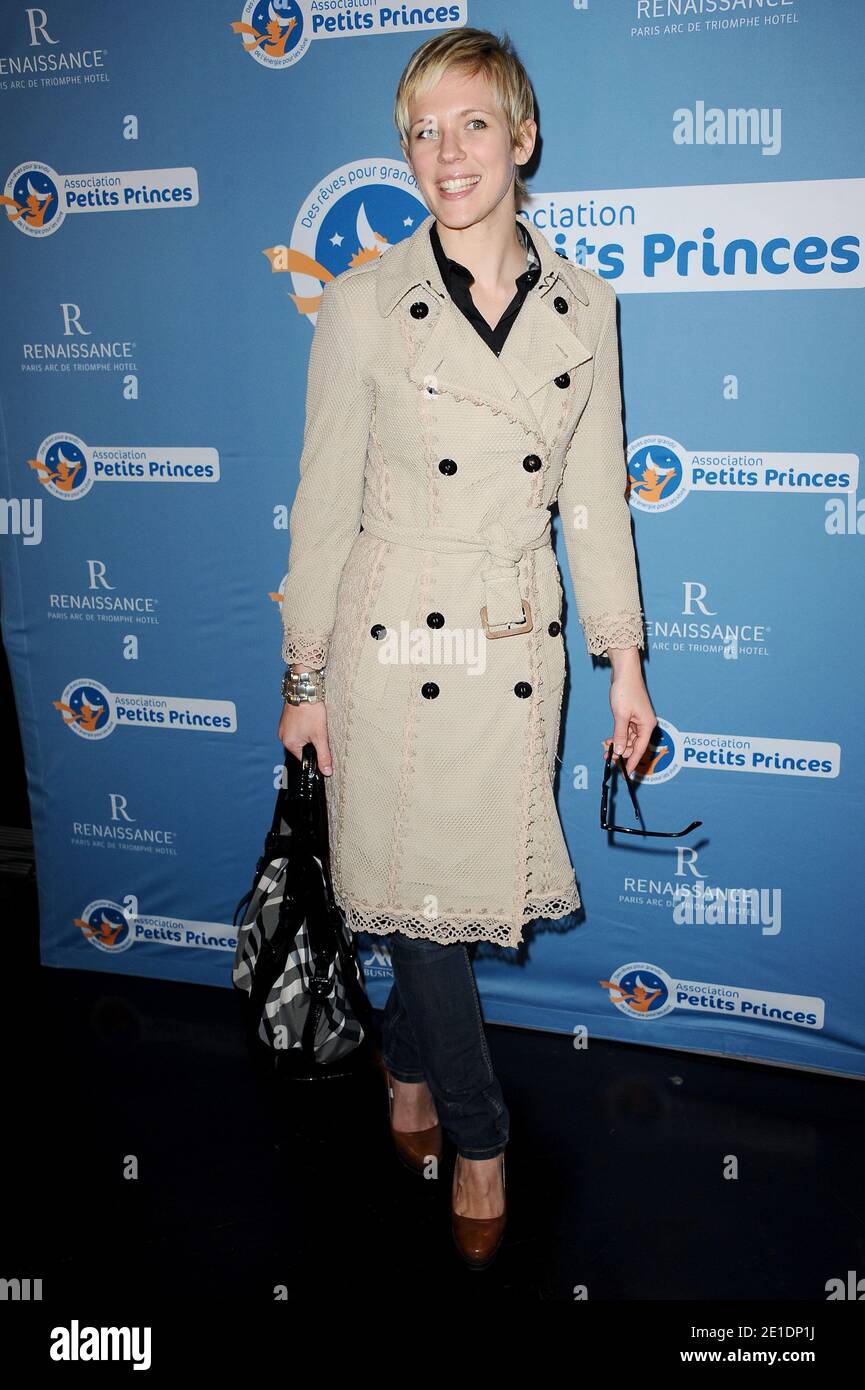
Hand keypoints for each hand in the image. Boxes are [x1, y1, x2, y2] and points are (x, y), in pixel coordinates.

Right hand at [277, 698, 332, 774]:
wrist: (304, 689)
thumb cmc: (310, 711)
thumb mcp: (320, 735)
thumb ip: (324, 755)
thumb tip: (327, 772)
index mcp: (289, 744)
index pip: (304, 758)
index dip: (315, 754)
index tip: (322, 745)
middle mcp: (283, 737)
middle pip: (302, 748)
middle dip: (312, 742)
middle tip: (319, 731)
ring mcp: (283, 727)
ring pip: (300, 737)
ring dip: (308, 733)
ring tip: (314, 723)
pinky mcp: (286, 719)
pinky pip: (296, 729)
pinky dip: (304, 726)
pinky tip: (309, 719)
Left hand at [602, 655, 655, 776]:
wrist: (624, 672)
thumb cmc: (625, 691)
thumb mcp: (621, 716)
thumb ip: (621, 735)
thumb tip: (620, 752)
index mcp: (647, 725)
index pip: (639, 749)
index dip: (631, 762)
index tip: (625, 774)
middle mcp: (645, 724)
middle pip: (634, 745)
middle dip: (622, 754)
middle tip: (609, 761)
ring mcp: (638, 720)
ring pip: (629, 739)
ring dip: (618, 745)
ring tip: (605, 752)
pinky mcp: (631, 716)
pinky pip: (626, 731)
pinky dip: (618, 737)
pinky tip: (610, 741)